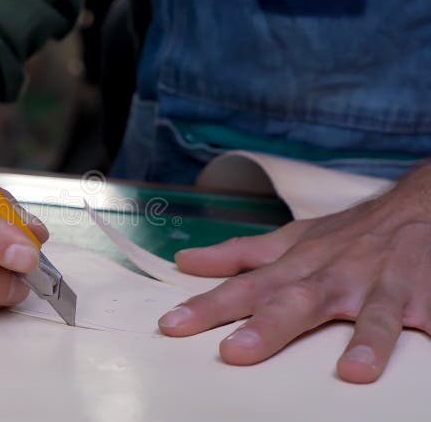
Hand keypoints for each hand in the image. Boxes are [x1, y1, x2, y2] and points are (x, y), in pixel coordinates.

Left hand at [159, 164, 430, 383]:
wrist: (419, 206)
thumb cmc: (347, 233)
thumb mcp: (291, 239)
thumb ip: (239, 255)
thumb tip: (185, 262)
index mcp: (297, 266)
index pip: (245, 288)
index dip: (208, 306)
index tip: (173, 326)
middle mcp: (334, 275)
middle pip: (298, 301)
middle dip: (268, 327)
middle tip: (235, 353)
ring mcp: (381, 286)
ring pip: (373, 312)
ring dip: (365, 339)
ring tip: (353, 372)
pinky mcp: (425, 296)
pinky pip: (428, 316)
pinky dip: (429, 329)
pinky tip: (419, 354)